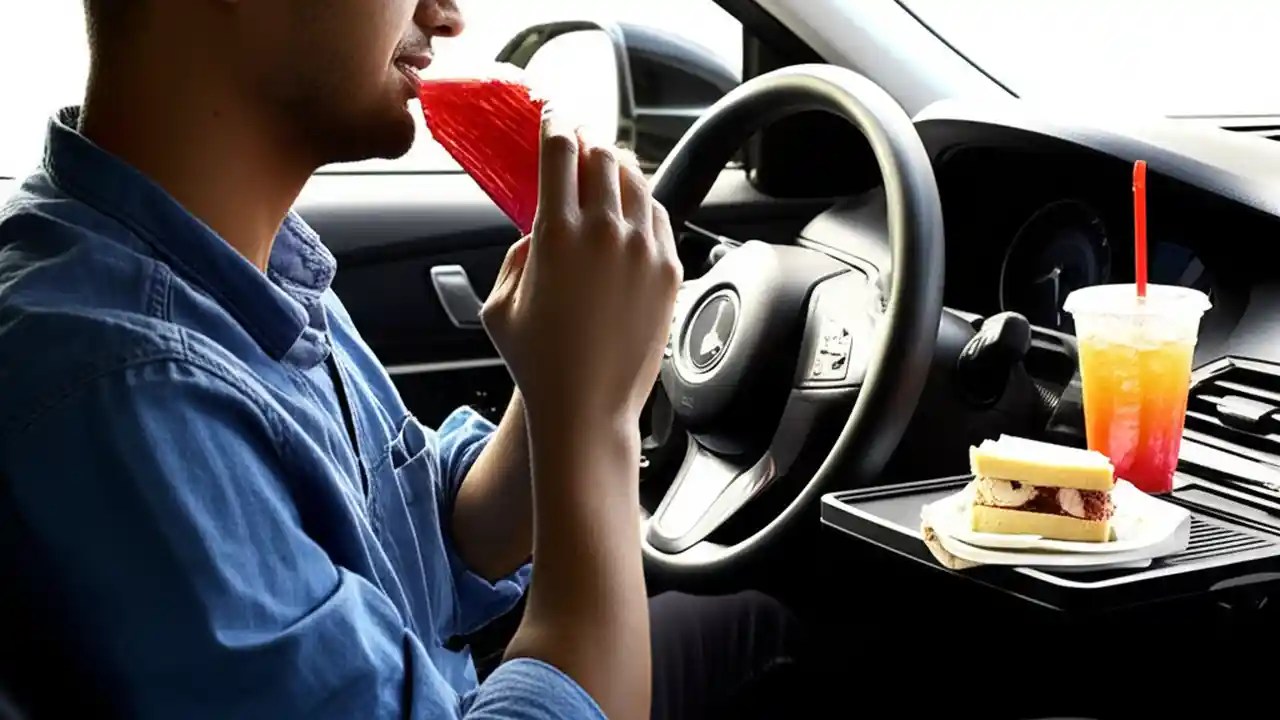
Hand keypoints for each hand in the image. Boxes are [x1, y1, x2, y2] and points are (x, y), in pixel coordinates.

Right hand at [481, 113, 681, 432]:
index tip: (554, 117)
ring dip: (619, 170)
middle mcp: (605, 231)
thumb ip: (516, 255)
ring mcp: (643, 250)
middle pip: (603, 158)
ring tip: (608, 172)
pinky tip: (634, 210)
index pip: (560, 151)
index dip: (556, 124)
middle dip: (589, 145)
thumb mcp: (499, 304)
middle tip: (581, 145)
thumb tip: (538, 232)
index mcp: (556, 232)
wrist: (587, 408)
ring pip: (637, 183)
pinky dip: (644, 205)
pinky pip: (660, 217)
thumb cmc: (537, 363)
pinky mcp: (669, 271)